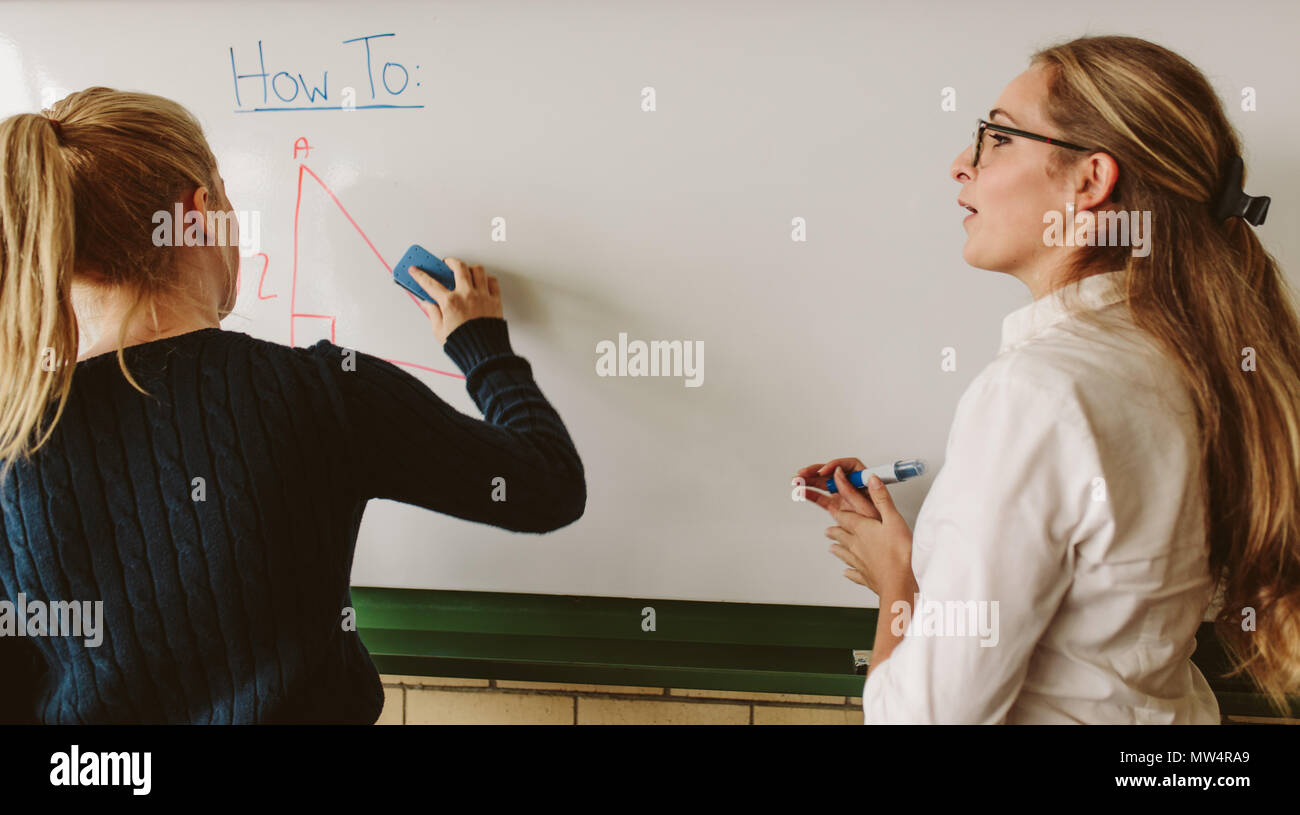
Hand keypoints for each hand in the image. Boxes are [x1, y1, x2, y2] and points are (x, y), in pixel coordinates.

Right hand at [410, 257, 504, 344]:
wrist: (485, 353)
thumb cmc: (464, 344)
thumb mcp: (440, 331)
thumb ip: (433, 314)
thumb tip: (428, 304)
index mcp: (450, 302)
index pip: (430, 283)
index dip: (420, 275)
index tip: (415, 270)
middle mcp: (466, 295)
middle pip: (458, 267)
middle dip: (450, 262)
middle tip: (446, 263)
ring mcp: (482, 296)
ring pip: (478, 270)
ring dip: (470, 268)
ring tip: (465, 271)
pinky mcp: (495, 301)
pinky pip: (492, 281)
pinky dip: (486, 279)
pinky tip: (482, 281)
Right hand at [792, 457, 880, 520]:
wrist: (879, 542)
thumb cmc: (879, 526)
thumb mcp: (867, 508)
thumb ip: (852, 491)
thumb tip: (839, 473)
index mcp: (865, 482)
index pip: (850, 466)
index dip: (835, 465)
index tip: (825, 471)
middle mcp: (853, 487)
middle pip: (833, 472)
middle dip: (817, 471)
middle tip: (804, 473)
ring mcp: (844, 496)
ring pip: (824, 484)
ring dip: (810, 481)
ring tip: (797, 481)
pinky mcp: (837, 506)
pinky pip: (822, 498)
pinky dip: (811, 494)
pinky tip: (802, 492)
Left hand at [821, 466, 914, 595]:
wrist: (899, 583)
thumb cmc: (899, 552)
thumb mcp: (893, 519)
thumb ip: (881, 499)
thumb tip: (872, 480)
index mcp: (862, 529)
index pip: (845, 516)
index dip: (837, 509)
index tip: (830, 504)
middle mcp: (856, 545)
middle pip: (841, 534)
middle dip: (834, 529)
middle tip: (828, 529)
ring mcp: (859, 562)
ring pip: (843, 553)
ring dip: (837, 548)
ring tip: (832, 547)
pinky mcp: (866, 577)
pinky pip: (853, 573)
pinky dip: (849, 571)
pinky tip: (846, 572)